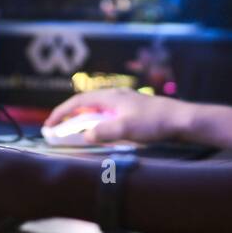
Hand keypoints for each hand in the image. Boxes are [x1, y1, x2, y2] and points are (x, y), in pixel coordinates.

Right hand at [45, 88, 191, 144]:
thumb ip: (103, 132)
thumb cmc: (155, 123)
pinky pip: (108, 113)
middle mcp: (116, 96)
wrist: (182, 120)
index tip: (49, 125)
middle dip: (70, 115)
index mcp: (110, 97)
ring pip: (98, 108)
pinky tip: (103, 131)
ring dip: (84, 119)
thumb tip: (85, 136)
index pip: (78, 101)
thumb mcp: (126, 129)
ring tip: (77, 131)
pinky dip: (98, 121)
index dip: (61, 112)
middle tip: (59, 128)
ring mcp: (126, 101)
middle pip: (86, 103)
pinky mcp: (134, 109)